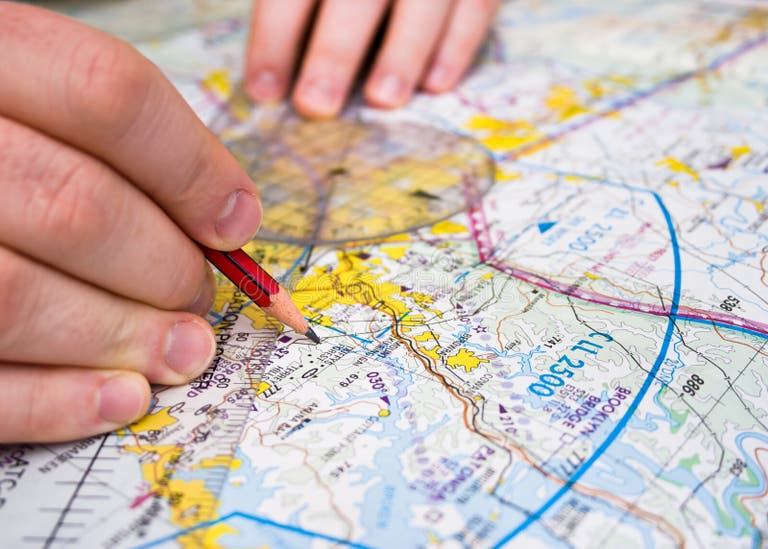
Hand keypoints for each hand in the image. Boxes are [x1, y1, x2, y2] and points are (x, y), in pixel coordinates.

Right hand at [0, 3, 261, 441]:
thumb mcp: (32, 92)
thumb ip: (118, 138)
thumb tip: (230, 214)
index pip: (107, 95)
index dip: (193, 169)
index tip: (237, 224)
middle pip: (75, 206)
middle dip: (164, 267)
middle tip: (199, 298)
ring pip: (17, 297)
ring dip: (123, 337)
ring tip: (182, 352)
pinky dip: (54, 400)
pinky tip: (120, 398)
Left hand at [245, 0, 499, 117]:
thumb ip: (295, 5)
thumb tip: (278, 74)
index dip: (275, 38)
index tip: (263, 92)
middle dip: (335, 50)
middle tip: (316, 104)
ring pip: (423, 1)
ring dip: (402, 52)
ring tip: (382, 100)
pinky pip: (476, 6)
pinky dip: (458, 45)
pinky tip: (436, 84)